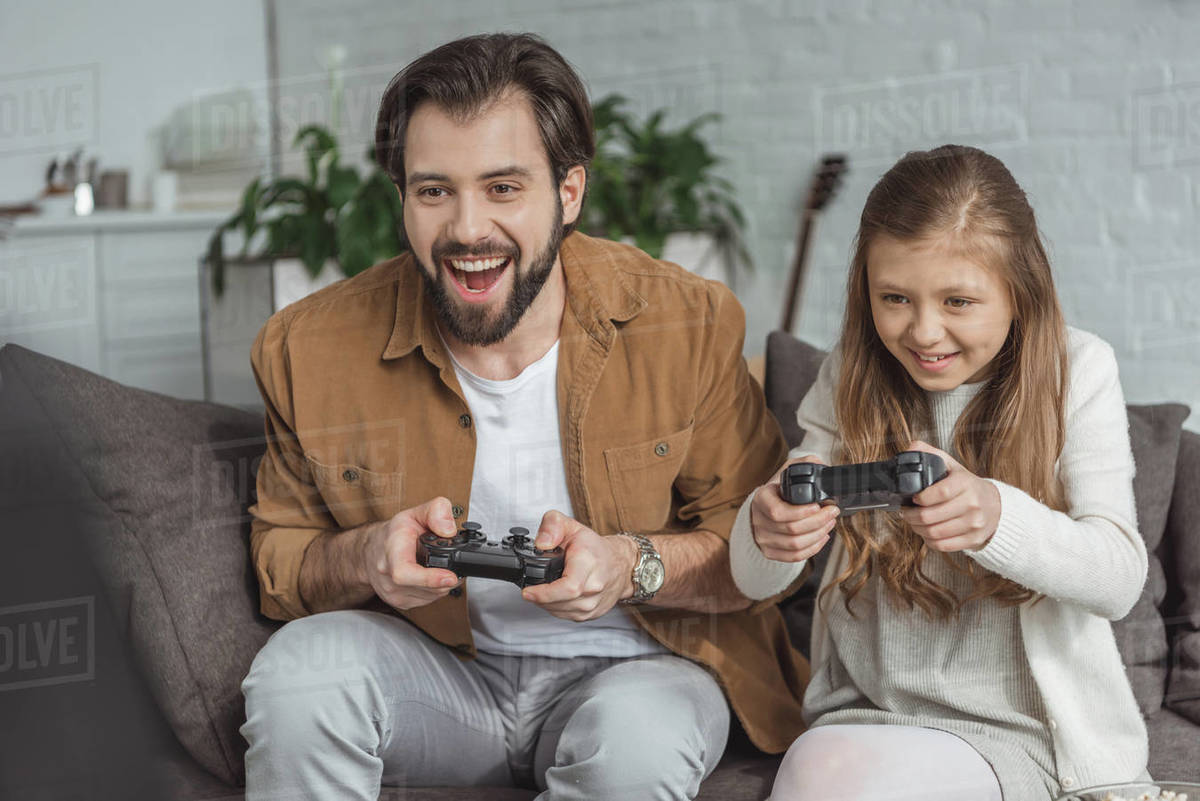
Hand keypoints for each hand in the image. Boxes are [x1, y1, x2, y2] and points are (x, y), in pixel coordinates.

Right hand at [362, 496, 461, 609]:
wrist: (371, 551)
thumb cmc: (394, 533)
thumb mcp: (416, 512)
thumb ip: (437, 511)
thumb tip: (449, 530)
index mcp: (392, 549)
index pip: (404, 572)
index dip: (429, 578)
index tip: (449, 577)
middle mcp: (388, 574)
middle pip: (424, 587)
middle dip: (445, 579)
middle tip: (454, 568)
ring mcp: (392, 591)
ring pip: (429, 596)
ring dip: (442, 585)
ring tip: (441, 568)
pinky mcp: (398, 602)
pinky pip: (426, 600)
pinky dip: (435, 590)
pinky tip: (432, 577)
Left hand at [520, 510, 636, 620]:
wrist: (620, 564)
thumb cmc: (595, 548)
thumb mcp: (571, 526)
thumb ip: (551, 526)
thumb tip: (540, 543)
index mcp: (589, 563)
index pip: (569, 587)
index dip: (544, 593)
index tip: (527, 591)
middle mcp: (594, 587)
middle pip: (560, 602)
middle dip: (540, 596)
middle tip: (533, 586)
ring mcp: (593, 603)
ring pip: (560, 611)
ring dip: (546, 602)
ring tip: (544, 588)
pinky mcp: (591, 614)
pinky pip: (565, 615)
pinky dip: (555, 607)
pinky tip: (555, 595)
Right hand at [750, 456, 839, 561]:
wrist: (764, 508)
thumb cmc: (779, 490)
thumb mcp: (788, 471)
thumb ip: (805, 464)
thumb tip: (821, 465)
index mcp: (761, 499)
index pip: (778, 512)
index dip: (801, 512)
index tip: (818, 505)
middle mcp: (759, 520)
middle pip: (792, 530)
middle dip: (818, 522)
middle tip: (832, 513)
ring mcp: (763, 538)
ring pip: (795, 545)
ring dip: (818, 535)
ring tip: (829, 524)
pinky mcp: (770, 552)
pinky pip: (794, 556)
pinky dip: (812, 548)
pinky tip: (821, 537)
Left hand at [900, 441, 1000, 552]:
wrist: (995, 505)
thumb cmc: (967, 485)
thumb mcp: (952, 466)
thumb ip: (930, 454)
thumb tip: (911, 449)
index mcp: (965, 483)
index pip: (940, 492)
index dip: (920, 498)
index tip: (912, 498)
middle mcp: (972, 504)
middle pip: (931, 516)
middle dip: (911, 516)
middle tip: (905, 512)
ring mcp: (974, 524)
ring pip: (934, 533)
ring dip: (917, 529)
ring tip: (914, 522)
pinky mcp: (973, 539)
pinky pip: (943, 546)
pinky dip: (929, 541)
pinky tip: (926, 533)